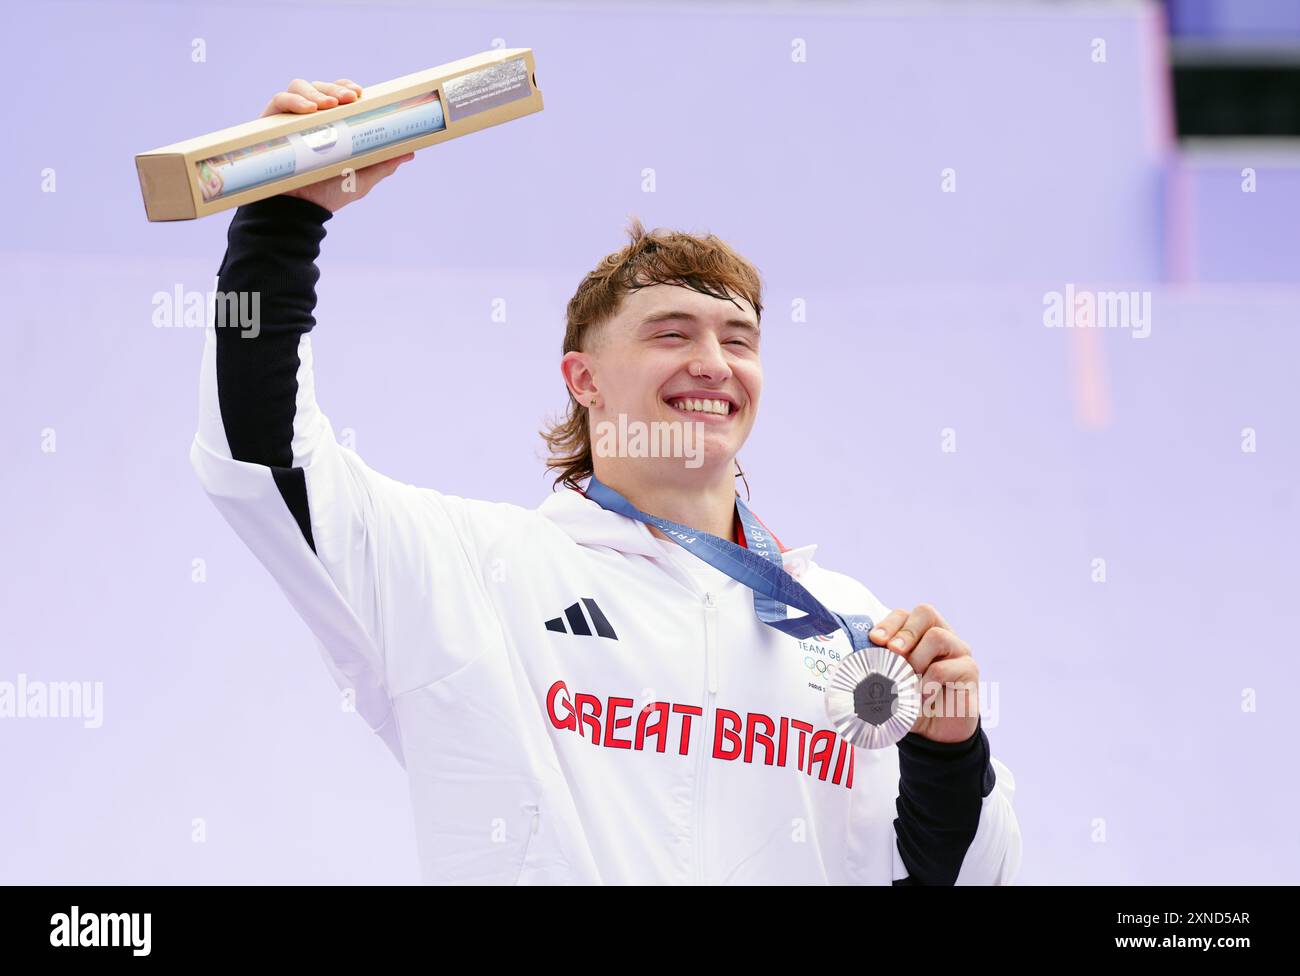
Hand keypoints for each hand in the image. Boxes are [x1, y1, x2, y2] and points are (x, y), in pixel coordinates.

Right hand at [260, 77, 414, 212]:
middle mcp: (310, 118)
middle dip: (335, 88)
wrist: (297, 212)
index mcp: (330, 124)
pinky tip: (308, 111)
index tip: (359, 94)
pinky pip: (278, 101)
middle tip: (348, 98)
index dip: (347, 87)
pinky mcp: (269, 125)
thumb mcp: (360, 178)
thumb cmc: (327, 195)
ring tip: (328, 105)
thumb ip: (382, 163)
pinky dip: (293, 100)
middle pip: (321, 87)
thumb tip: (410, 151)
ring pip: (299, 87)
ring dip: (315, 91)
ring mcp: (289, 119)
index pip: (338, 95)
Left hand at [869, 604, 979, 743]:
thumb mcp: (889, 686)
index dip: (888, 624)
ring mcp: (958, 651)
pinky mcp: (969, 670)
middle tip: (893, 652)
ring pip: (937, 637)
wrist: (936, 732)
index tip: (875, 640)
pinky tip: (923, 696)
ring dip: (917, 659)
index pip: (904, 615)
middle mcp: (941, 636)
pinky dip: (928, 683)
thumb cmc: (911, 702)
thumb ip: (876, 673)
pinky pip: (945, 668)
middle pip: (925, 613)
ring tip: (910, 681)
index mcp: (918, 635)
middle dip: (905, 631)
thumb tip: (851, 667)